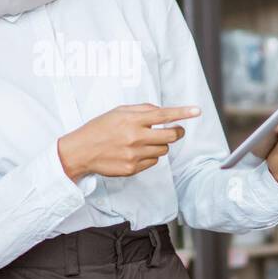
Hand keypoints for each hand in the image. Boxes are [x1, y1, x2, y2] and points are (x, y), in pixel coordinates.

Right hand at [57, 104, 199, 179]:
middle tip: (176, 130)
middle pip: (170, 135)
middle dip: (177, 132)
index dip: (182, 113)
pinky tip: (135, 153)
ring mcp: (134, 154)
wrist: (81, 151)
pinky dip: (149, 157)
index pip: (163, 115)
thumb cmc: (100, 128)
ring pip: (163, 150)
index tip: (197, 111)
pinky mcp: (132, 168)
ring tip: (143, 142)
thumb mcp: (118, 112)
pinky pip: (152, 162)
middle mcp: (135, 137)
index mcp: (132, 119)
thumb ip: (141, 110)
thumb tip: (161, 111)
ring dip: (159, 145)